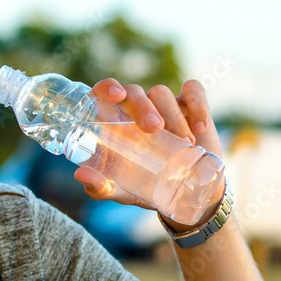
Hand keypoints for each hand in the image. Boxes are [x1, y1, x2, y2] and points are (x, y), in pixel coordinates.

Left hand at [73, 79, 224, 220]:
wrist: (187, 194)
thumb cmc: (146, 187)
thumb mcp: (121, 191)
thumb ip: (100, 187)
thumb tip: (80, 175)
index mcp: (114, 122)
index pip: (104, 92)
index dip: (107, 87)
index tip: (116, 96)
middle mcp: (136, 110)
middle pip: (134, 92)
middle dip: (143, 106)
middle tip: (155, 129)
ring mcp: (163, 106)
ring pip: (162, 93)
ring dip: (173, 114)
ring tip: (184, 142)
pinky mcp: (190, 106)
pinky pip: (193, 90)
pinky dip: (198, 105)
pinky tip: (199, 128)